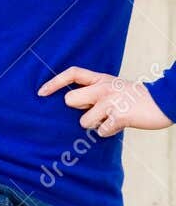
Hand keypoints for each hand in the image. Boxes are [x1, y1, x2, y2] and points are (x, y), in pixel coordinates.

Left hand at [38, 67, 172, 135]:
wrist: (164, 101)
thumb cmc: (133, 99)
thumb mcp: (112, 87)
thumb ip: (93, 92)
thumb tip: (70, 101)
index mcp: (101, 79)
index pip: (73, 74)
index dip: (54, 82)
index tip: (40, 92)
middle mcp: (104, 87)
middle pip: (70, 101)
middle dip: (79, 110)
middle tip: (97, 110)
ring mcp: (112, 101)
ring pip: (84, 121)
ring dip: (96, 124)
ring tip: (112, 118)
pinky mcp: (121, 116)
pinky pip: (101, 131)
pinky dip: (109, 132)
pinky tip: (121, 124)